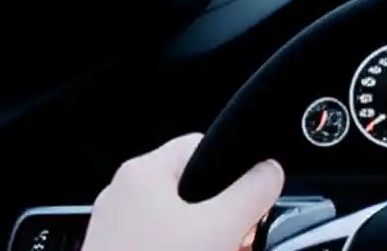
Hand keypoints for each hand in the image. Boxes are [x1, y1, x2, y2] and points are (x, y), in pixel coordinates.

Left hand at [82, 133, 284, 250]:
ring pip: (179, 222)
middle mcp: (123, 194)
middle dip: (222, 216)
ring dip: (207, 239)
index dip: (233, 172)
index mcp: (142, 172)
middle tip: (236, 241)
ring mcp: (115, 229)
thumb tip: (270, 170)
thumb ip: (253, 192)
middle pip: (193, 189)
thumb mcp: (221, 227)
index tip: (248, 204)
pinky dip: (184, 250)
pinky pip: (161, 243)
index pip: (202, 146)